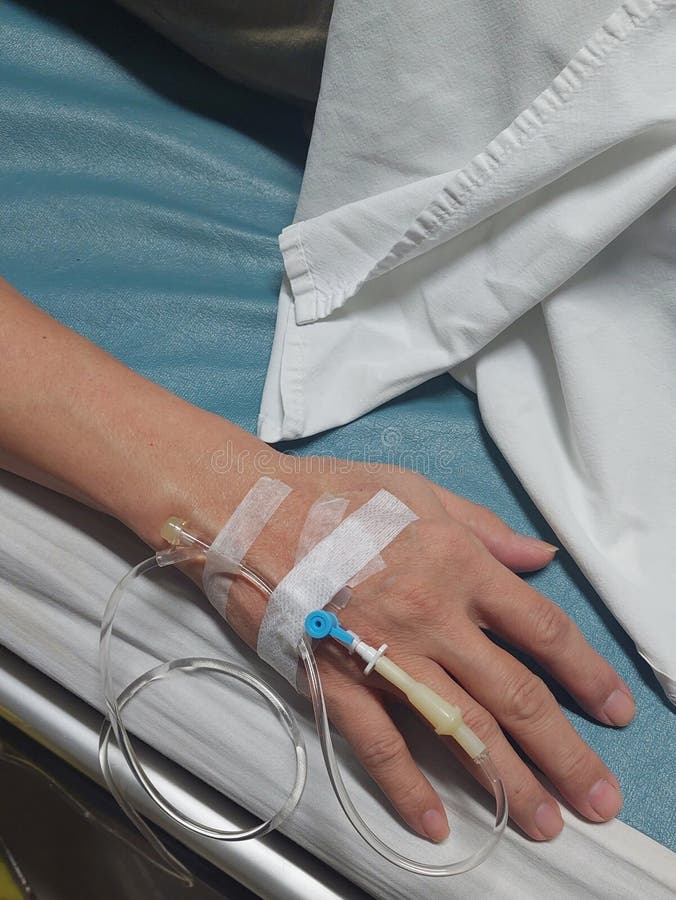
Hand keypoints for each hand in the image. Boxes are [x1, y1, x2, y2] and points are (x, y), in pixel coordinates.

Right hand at [222, 456, 634, 843]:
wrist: (247, 510)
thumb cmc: (333, 494)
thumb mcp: (418, 491)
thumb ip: (483, 527)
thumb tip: (538, 556)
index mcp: (457, 562)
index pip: (540, 628)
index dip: (586, 673)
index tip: (613, 709)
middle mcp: (432, 613)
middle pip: (514, 694)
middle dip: (563, 751)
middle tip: (598, 797)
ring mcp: (382, 651)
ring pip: (458, 727)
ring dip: (505, 781)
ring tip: (543, 821)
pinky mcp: (334, 678)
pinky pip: (378, 742)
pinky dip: (407, 788)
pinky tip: (435, 825)